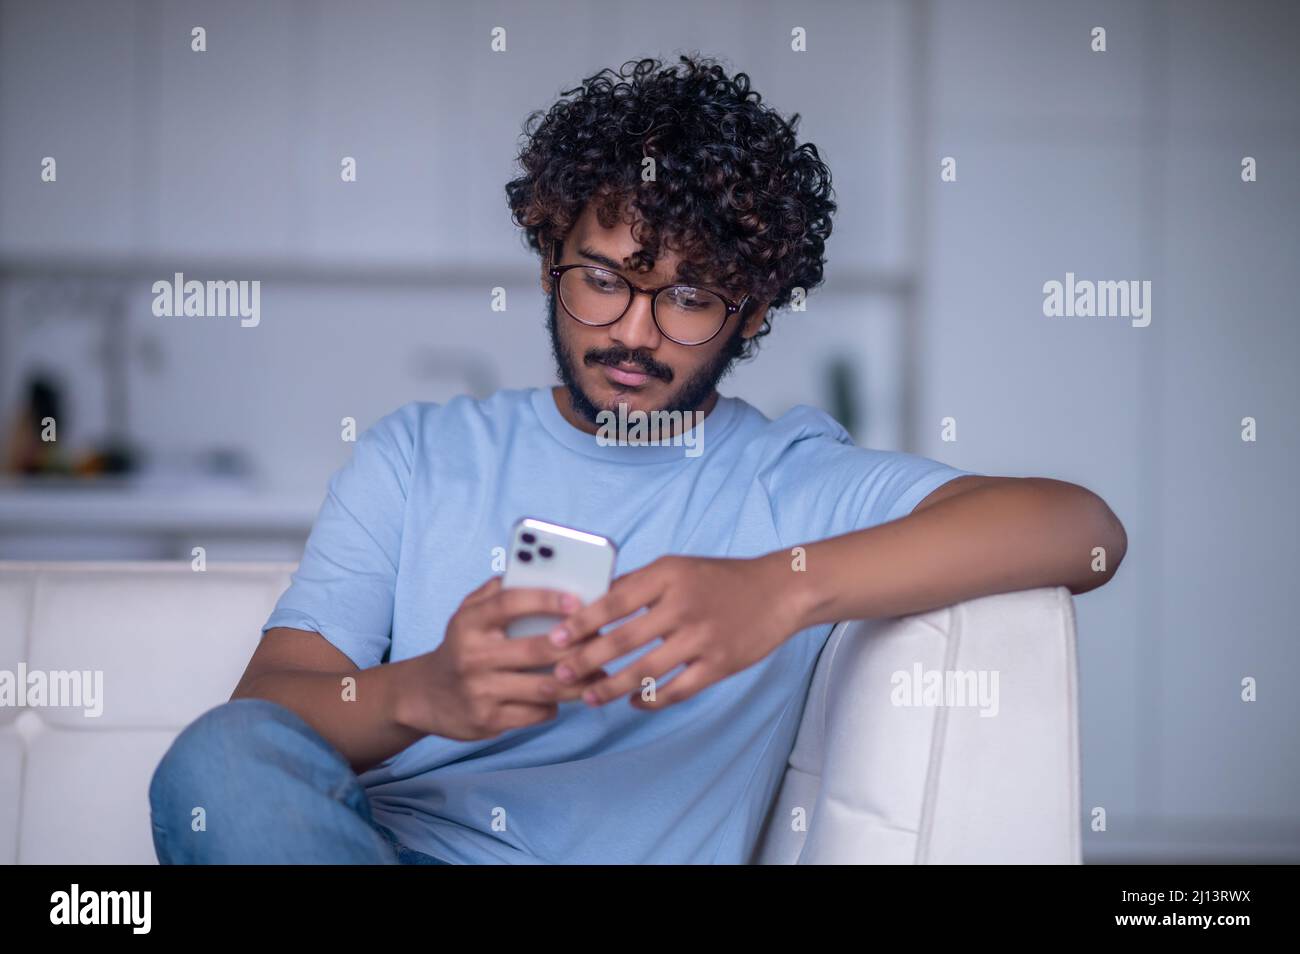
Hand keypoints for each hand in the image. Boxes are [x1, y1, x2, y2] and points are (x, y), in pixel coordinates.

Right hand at [393, 577, 608, 740]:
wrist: (425, 696)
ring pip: (546, 687)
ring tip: (598, 673)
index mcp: (469, 622)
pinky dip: (556, 704)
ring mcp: (479, 691)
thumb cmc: (462, 645)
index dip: (546, 599)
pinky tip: (562, 695)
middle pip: (538, 649)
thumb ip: (498, 590)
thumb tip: (541, 570)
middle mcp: (472, 656)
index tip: (578, 600)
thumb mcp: (469, 613)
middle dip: (578, 646)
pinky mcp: (488, 721)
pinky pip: (538, 712)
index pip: (510, 603)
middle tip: (603, 641)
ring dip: (578, 681)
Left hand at [548, 554, 804, 709]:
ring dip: (611, 688)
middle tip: (560, 673)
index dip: (580, 622)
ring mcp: (703, 637)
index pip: (613, 600)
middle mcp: (683, 605)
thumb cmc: (720, 578)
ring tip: (589, 696)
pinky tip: (633, 702)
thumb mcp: (677, 567)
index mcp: (668, 575)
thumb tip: (589, 603)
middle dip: (586, 661)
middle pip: (623, 640)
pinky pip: (677, 690)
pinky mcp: (720, 664)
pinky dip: (651, 700)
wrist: (779, 591)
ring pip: (646, 671)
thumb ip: (637, 585)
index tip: (554, 638)